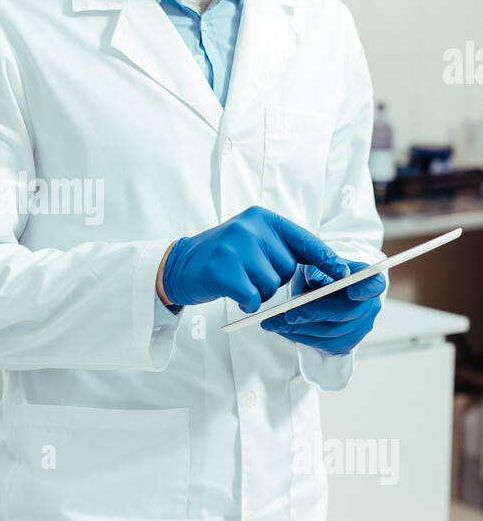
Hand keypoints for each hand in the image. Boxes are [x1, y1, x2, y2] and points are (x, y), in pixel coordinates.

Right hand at [159, 206, 348, 311]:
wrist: (178, 266)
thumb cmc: (223, 258)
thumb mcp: (251, 240)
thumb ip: (282, 247)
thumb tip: (328, 266)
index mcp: (262, 217)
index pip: (303, 239)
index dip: (325, 258)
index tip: (343, 273)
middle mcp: (249, 227)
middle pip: (287, 268)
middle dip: (275, 279)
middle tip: (249, 274)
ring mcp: (234, 247)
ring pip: (271, 285)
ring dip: (259, 292)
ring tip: (238, 281)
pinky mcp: (222, 270)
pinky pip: (253, 297)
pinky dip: (247, 303)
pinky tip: (233, 294)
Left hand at [260, 259, 385, 354]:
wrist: (322, 295)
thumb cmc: (321, 275)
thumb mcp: (317, 265)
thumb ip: (318, 270)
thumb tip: (318, 281)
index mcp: (368, 281)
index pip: (375, 285)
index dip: (366, 290)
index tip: (352, 291)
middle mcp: (370, 306)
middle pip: (345, 313)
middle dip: (313, 313)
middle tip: (287, 313)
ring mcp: (360, 328)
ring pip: (330, 332)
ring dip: (299, 328)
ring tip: (274, 322)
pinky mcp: (346, 344)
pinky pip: (322, 343)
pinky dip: (299, 337)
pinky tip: (281, 330)